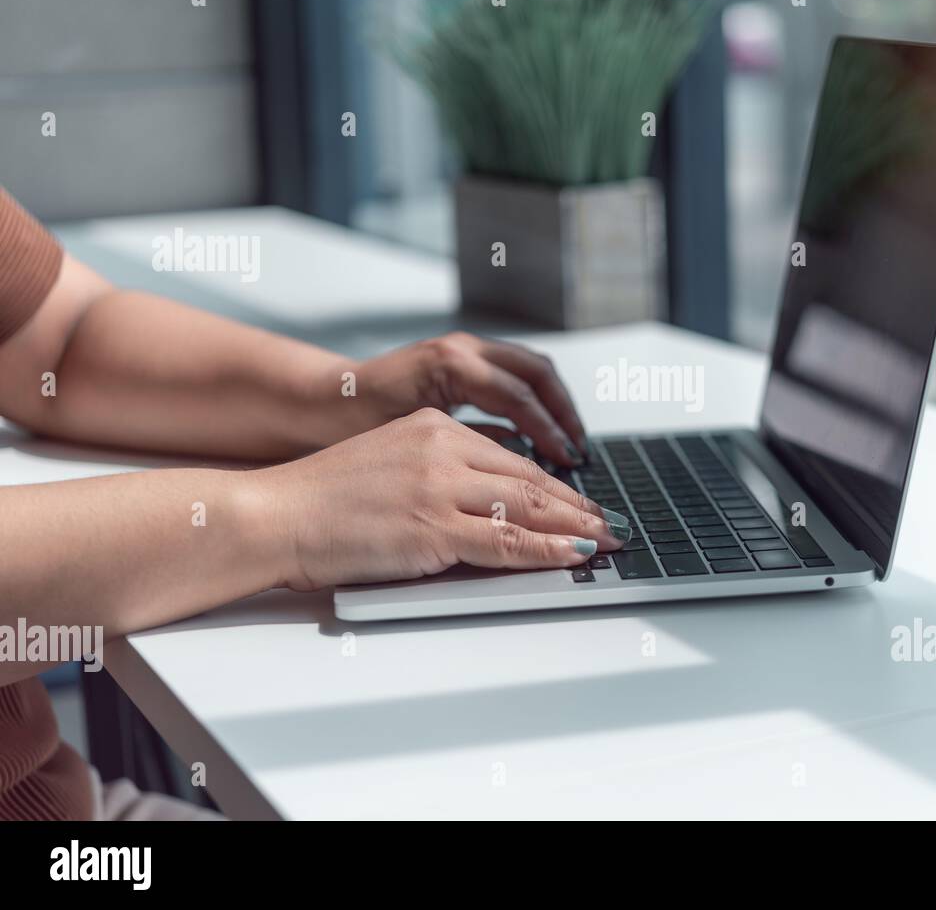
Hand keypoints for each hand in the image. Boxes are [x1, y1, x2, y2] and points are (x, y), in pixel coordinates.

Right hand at [258, 408, 626, 590]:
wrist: (274, 514)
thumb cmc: (323, 500)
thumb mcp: (390, 466)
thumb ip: (439, 475)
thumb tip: (488, 503)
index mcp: (434, 429)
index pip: (512, 460)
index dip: (555, 486)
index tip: (582, 503)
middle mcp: (442, 449)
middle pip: (529, 481)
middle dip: (578, 507)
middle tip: (612, 523)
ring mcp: (438, 487)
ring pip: (526, 508)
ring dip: (575, 528)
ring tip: (607, 542)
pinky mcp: (430, 527)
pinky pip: (505, 542)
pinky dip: (547, 551)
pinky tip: (574, 556)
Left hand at [351, 332, 587, 465]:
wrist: (318, 405)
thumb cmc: (351, 426)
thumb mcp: (411, 442)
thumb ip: (468, 447)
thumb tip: (519, 464)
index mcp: (450, 364)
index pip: (520, 397)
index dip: (551, 432)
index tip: (569, 461)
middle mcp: (461, 349)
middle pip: (537, 374)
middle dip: (565, 414)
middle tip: (580, 451)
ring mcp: (462, 350)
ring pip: (529, 370)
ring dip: (554, 405)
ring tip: (569, 443)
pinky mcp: (460, 362)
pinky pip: (511, 375)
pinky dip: (533, 401)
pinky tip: (537, 434)